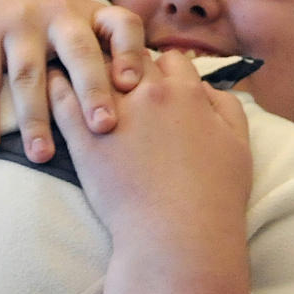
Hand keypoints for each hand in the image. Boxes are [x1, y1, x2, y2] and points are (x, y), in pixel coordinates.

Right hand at [0, 0, 146, 158]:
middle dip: (92, 90)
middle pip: (79, 52)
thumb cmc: (43, 16)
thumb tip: (156, 96)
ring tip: (42, 156)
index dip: (131, 52)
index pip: (121, 25)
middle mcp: (56, 15)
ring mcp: (17, 25)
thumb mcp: (79, 21)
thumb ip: (108, 51)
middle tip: (105, 127)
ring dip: (35, 119)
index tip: (135, 84)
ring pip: (28, 75)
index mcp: (88, 14)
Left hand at [49, 50, 252, 249]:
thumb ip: (227, 108)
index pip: (170, 60)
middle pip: (131, 59)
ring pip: (95, 69)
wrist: (179, 235)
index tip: (155, 81)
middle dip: (126, 64)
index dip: (163, 69)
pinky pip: (62, 99)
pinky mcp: (84, 138)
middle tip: (118, 78)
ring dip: (90, 68)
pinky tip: (53, 85)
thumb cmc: (215, 197)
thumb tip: (208, 89)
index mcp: (187, 93)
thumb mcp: (239, 146)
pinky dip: (56, 86)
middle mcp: (150, 94)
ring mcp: (114, 113)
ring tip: (80, 72)